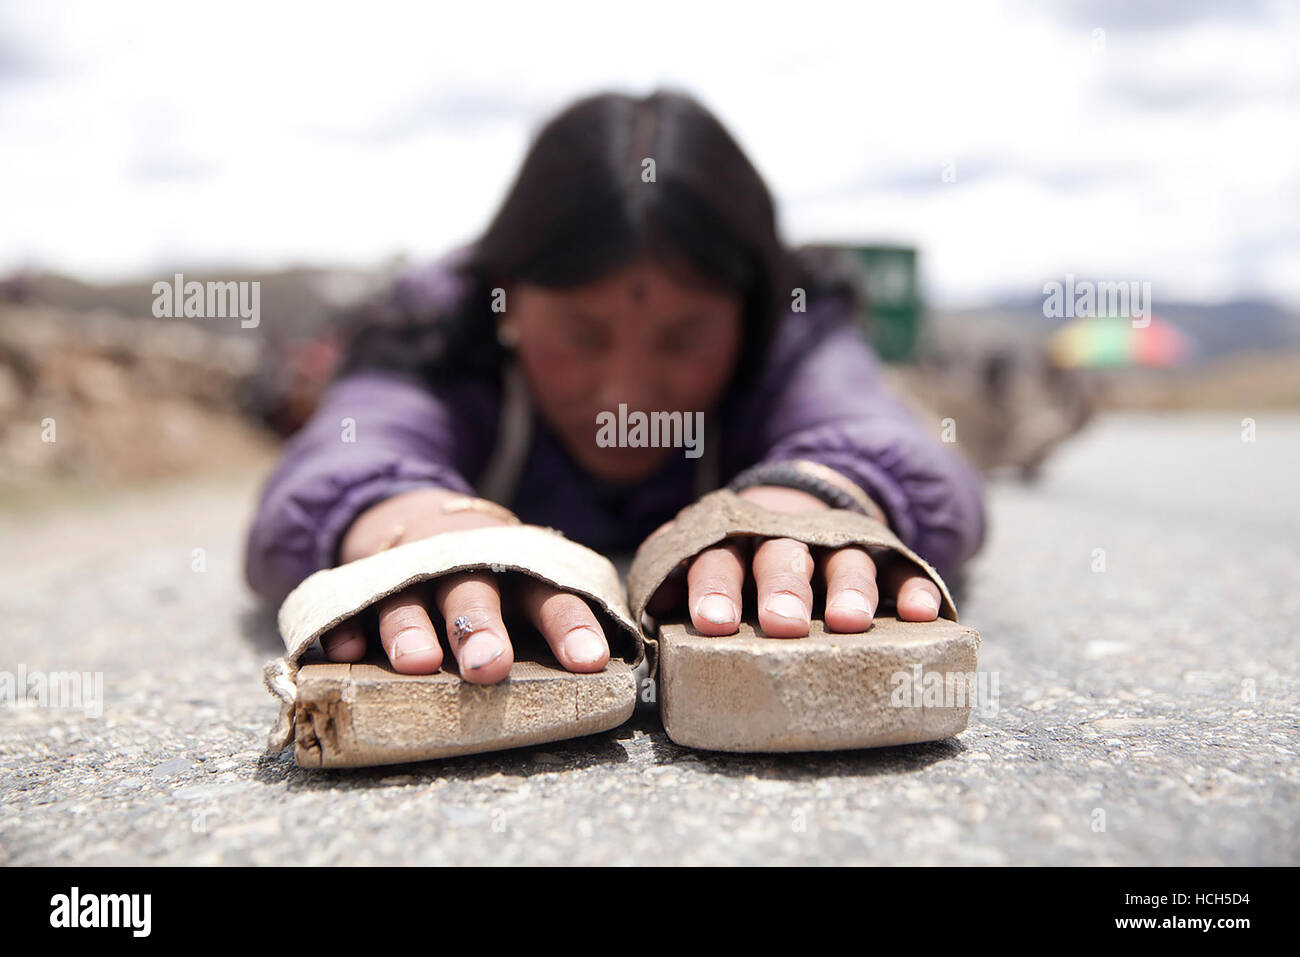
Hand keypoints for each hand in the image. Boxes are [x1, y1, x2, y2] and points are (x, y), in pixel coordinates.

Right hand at [318, 488, 609, 682]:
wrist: (412, 517)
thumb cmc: (492, 574)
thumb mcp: (528, 582)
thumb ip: (556, 620)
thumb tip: (610, 675)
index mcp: (516, 568)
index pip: (549, 592)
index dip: (569, 624)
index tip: (590, 660)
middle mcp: (461, 566)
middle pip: (472, 591)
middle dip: (480, 628)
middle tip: (489, 667)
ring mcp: (406, 573)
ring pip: (405, 597)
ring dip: (410, 628)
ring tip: (417, 664)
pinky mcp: (357, 586)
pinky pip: (345, 606)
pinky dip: (344, 627)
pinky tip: (345, 655)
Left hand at [646, 485, 942, 635]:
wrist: (804, 501)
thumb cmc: (739, 559)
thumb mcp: (700, 559)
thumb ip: (672, 582)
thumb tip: (645, 618)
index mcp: (731, 541)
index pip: (716, 560)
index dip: (714, 589)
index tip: (712, 624)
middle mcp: (784, 537)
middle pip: (782, 557)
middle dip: (781, 590)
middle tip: (781, 626)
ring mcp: (837, 542)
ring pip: (845, 559)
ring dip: (849, 588)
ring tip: (850, 623)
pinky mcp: (883, 553)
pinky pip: (903, 567)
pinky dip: (915, 588)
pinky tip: (926, 614)